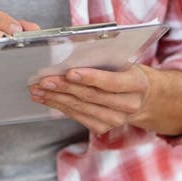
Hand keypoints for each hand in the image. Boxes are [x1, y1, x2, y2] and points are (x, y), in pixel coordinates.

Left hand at [29, 64, 181, 136]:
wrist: (143, 98)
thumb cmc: (128, 72)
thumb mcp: (125, 62)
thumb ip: (105, 59)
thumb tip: (72, 53)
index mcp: (137, 84)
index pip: (111, 82)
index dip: (90, 77)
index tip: (69, 72)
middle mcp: (128, 105)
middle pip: (91, 96)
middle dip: (64, 87)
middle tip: (43, 80)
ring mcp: (116, 120)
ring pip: (81, 108)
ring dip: (56, 98)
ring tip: (38, 89)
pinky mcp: (104, 128)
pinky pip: (77, 116)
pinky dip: (59, 106)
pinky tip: (46, 98)